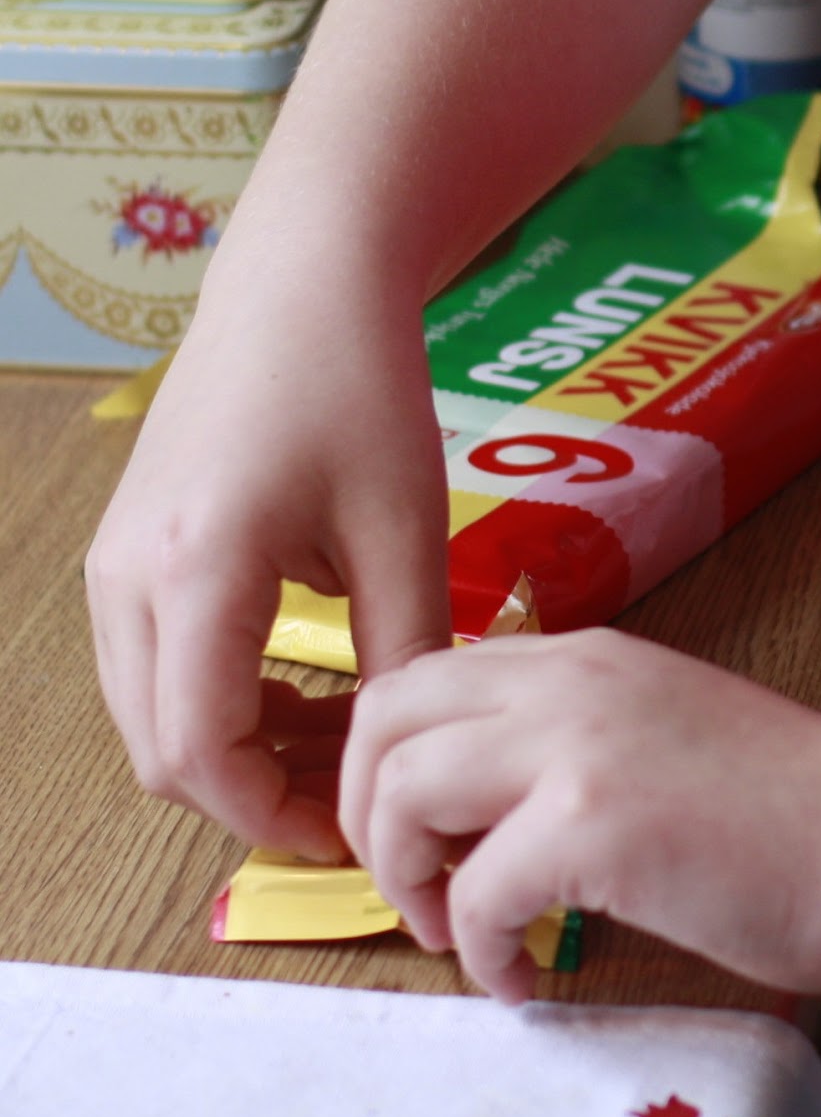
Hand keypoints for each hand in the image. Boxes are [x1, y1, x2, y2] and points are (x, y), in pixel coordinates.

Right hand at [86, 267, 452, 857]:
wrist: (302, 285)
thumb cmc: (359, 388)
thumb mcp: (404, 527)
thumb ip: (407, 649)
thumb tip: (409, 752)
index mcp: (192, 572)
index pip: (198, 753)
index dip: (273, 817)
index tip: (354, 831)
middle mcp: (126, 578)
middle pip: (160, 749)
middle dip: (256, 792)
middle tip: (356, 792)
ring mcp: (115, 562)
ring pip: (151, 711)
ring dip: (237, 747)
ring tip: (341, 737)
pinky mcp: (129, 548)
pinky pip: (155, 661)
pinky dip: (218, 697)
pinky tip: (301, 682)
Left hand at [339, 628, 820, 1001]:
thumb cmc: (790, 805)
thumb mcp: (663, 729)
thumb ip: (577, 738)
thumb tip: (487, 807)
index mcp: (586, 658)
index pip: (425, 677)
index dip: (391, 763)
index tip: (422, 834)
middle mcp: (571, 680)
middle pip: (385, 716)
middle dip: (368, 813)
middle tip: (414, 882)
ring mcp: (580, 743)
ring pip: (403, 789)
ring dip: (406, 879)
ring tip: (457, 931)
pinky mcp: (596, 822)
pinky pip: (474, 894)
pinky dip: (479, 952)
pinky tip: (526, 977)